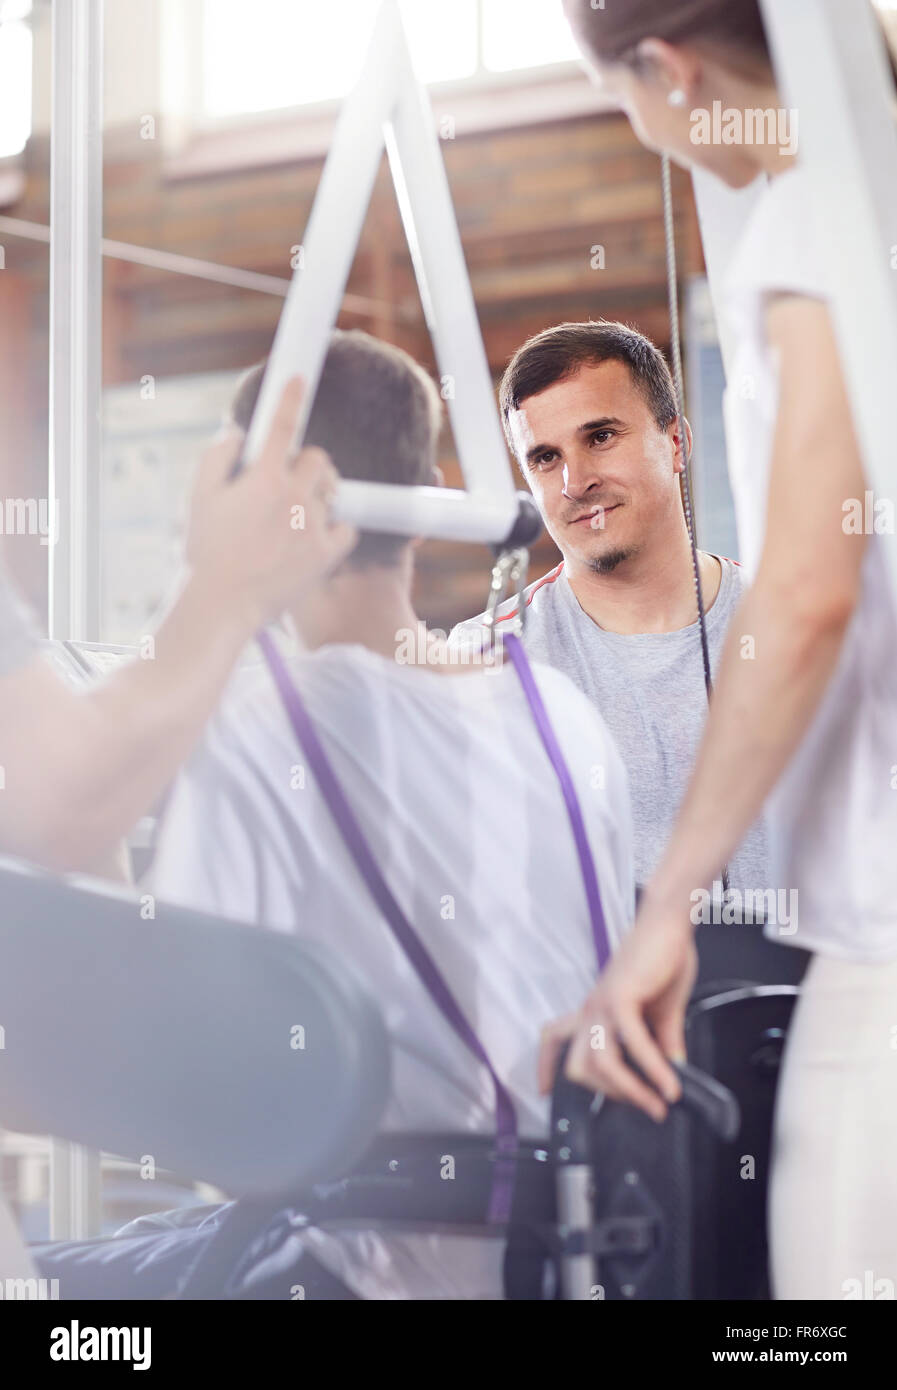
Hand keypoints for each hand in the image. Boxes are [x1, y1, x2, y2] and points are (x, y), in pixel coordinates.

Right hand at [186, 377, 356, 627]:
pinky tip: (315, 535)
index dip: (291, 397)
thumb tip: (238, 433)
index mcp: (262, 479)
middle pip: (318, 458)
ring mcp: (314, 526)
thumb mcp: (198, 498)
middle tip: (288, 481)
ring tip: (295, 516)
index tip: (299, 378)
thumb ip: (217, 456)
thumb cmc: (205, 552)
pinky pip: (346, 526)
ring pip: (332, 491)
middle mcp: (294, 497)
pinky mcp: (327, 554)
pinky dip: (336, 527)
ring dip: (318, 495)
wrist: (222, 605)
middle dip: (305, 464)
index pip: (282, 426)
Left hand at [538, 898, 697, 1121]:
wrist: (669, 924)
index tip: (546, 1092)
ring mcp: (603, 1005)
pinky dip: (653, 1071)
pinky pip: (633, 1045)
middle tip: (641, 1106)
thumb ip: (664, 1042)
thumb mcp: (663, 1010)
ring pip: (600, 1064)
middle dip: (608, 1095)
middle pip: (576, 1067)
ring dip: (631, 1092)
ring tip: (659, 1104)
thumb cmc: (664, 960)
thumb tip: (674, 1070)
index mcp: (595, 1010)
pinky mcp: (621, 998)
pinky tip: (670, 1084)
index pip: (554, 1038)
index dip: (546, 1067)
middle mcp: (592, 1009)